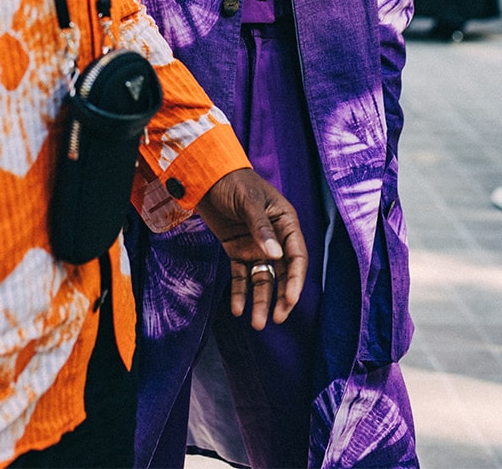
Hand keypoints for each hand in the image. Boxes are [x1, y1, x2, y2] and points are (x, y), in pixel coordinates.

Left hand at [196, 168, 307, 330]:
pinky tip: (237, 309)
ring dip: (260, 301)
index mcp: (285, 222)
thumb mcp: (248, 202)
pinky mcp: (237, 250)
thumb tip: (275, 257)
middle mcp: (274, 237)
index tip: (288, 300)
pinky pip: (241, 275)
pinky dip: (240, 292)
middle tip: (275, 320)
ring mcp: (255, 245)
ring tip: (256, 324)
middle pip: (283, 273)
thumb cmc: (233, 182)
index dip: (295, 280)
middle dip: (280, 298)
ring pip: (263, 279)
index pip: (296, 256)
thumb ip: (262, 228)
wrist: (205, 176)